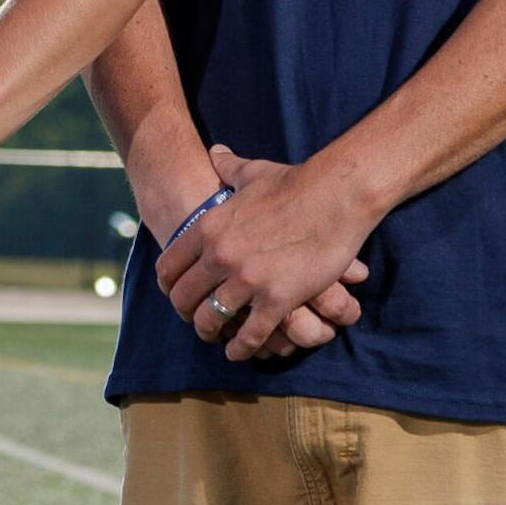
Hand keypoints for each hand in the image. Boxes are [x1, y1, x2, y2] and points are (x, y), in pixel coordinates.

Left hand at [155, 146, 374, 361]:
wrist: (337, 194)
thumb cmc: (296, 183)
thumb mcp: (252, 173)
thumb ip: (227, 167)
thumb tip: (214, 152)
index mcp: (208, 228)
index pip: (169, 266)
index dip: (168, 285)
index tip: (173, 293)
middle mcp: (220, 255)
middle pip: (184, 297)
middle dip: (185, 313)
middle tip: (192, 320)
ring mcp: (248, 279)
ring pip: (212, 319)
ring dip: (209, 332)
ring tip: (214, 337)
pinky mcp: (278, 298)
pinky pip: (251, 334)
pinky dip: (241, 348)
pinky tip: (238, 352)